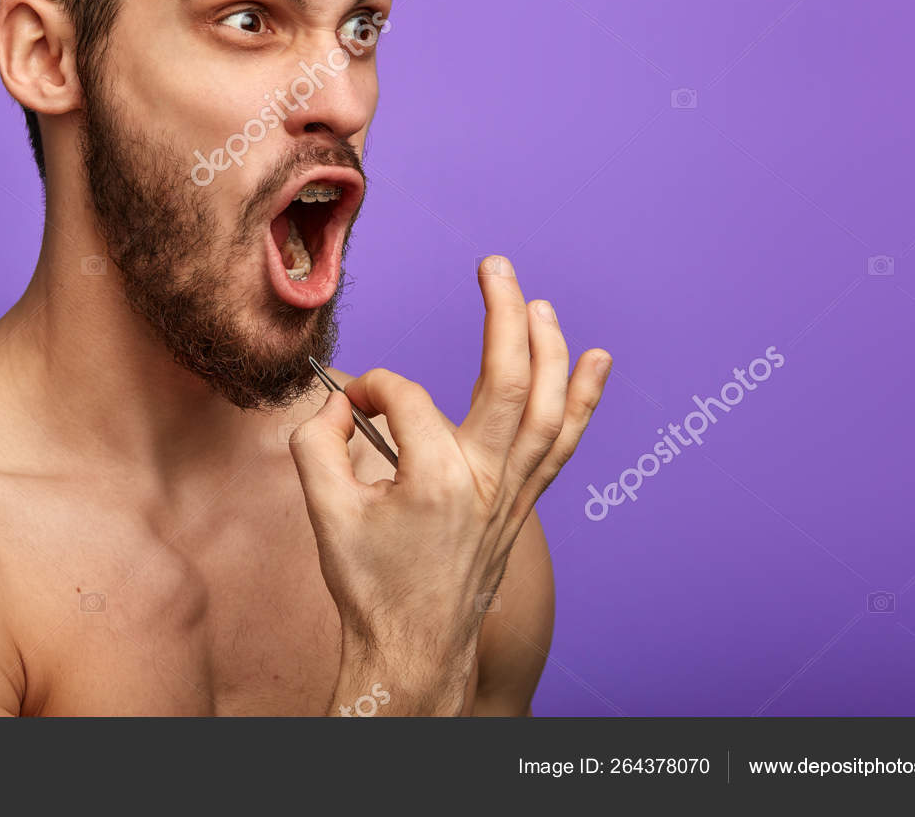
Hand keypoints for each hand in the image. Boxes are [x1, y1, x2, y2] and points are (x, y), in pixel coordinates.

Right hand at [289, 254, 610, 714]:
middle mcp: (487, 480)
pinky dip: (585, 398)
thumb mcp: (321, 510)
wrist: (413, 649)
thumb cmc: (370, 585)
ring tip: (538, 301)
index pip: (403, 398)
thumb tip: (339, 404)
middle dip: (502, 311)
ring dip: (550, 346)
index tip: (347, 408)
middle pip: (509, 377)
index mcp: (434, 478)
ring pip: (549, 406)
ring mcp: (514, 492)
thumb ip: (316, 443)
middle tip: (493, 265)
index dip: (369, 390)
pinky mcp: (524, 502)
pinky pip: (565, 440)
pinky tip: (598, 360)